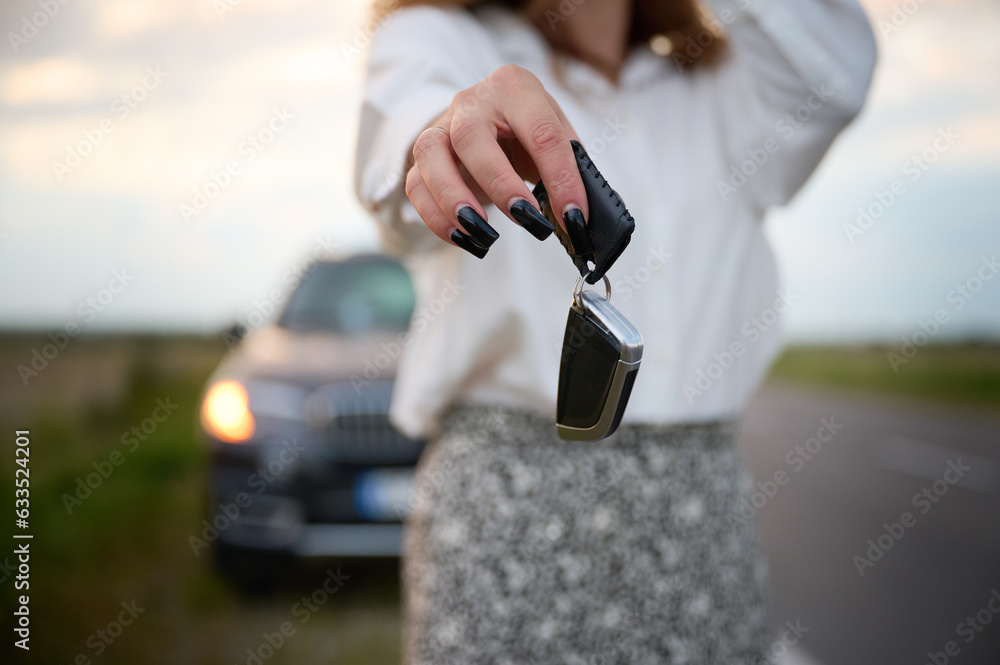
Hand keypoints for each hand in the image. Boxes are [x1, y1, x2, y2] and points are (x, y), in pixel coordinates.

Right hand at [404, 65, 589, 257]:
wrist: (493, 120)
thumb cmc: (529, 131)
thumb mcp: (557, 136)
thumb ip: (572, 170)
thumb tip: (580, 219)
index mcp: (515, 87)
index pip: (541, 131)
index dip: (560, 178)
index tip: (574, 217)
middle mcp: (472, 101)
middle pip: (472, 137)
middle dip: (500, 185)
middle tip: (527, 220)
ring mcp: (441, 126)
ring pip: (431, 155)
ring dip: (454, 199)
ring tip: (482, 233)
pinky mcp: (422, 157)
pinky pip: (416, 185)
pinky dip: (435, 217)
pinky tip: (464, 238)